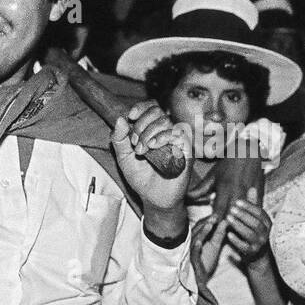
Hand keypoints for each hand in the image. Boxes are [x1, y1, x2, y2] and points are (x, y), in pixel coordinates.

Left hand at [112, 100, 190, 215]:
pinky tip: (153, 147)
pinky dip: (163, 137)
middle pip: (157, 112)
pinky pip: (178, 134)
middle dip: (141, 124)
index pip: (152, 107)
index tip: (130, 116)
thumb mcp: (123, 157)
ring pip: (166, 121)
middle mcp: (166, 132)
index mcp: (153, 129)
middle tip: (134, 143)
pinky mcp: (186, 150)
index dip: (141, 107)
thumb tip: (120, 119)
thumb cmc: (141, 177)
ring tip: (141, 150)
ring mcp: (177, 140)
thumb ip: (119, 139)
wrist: (153, 197)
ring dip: (148, 133)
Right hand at [189, 214, 229, 287]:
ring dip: (202, 232)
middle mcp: (191, 242)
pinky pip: (192, 253)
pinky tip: (200, 242)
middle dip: (206, 222)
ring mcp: (189, 251)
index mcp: (196, 238)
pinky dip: (195, 247)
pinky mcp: (190, 261)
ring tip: (210, 224)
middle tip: (216, 215)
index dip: (209, 219)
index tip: (218, 213)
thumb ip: (219, 234)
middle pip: (197, 229)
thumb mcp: (215, 247)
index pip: (201, 225)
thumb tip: (225, 221)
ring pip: (194, 239)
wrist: (200, 280)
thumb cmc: (205, 262)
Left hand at [224, 187, 270, 263]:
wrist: (258, 256)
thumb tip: (252, 188)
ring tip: (228, 219)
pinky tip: (228, 234)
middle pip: (255, 223)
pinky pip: (244, 246)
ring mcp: (260, 243)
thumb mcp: (255, 218)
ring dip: (238, 226)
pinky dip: (236, 240)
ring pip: (250, 234)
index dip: (248, 206)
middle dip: (243, 215)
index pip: (259, 212)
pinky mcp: (253, 252)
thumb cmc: (255, 233)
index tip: (237, 202)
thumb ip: (253, 205)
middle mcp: (265, 233)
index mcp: (267, 222)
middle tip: (231, 209)